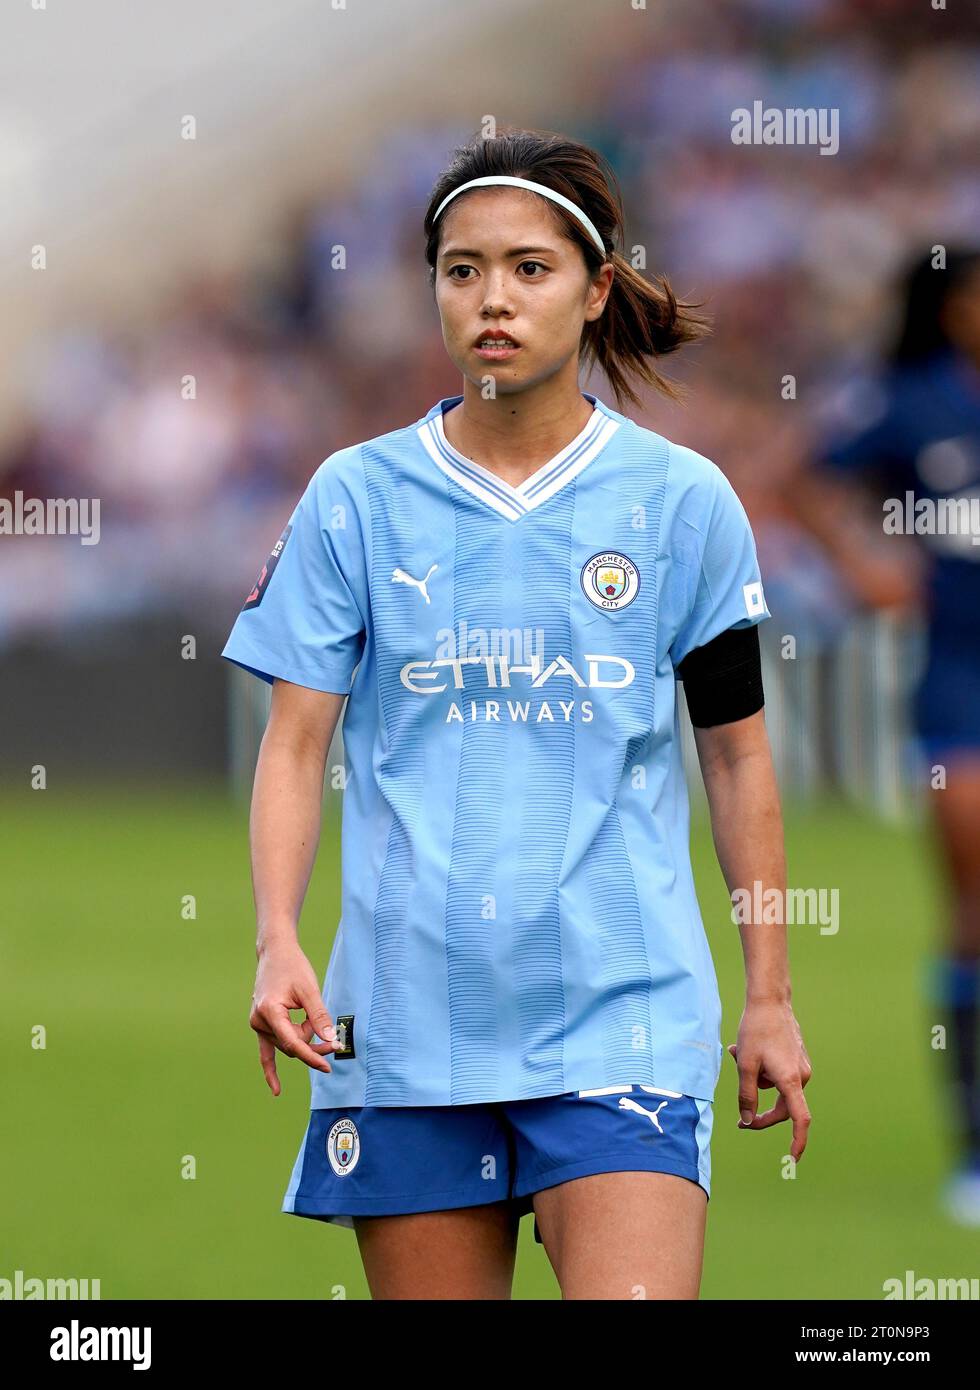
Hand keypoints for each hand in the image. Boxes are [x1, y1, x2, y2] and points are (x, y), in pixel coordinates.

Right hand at [249, 941, 338, 1095]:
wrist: (275, 953)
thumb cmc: (293, 967)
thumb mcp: (309, 989)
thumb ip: (319, 1016)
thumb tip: (331, 1039)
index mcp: (270, 1012)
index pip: (293, 1043)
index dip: (313, 1055)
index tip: (328, 1066)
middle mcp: (259, 1021)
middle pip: (292, 1046)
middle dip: (313, 1044)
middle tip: (336, 1041)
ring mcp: (258, 1024)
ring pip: (287, 1045)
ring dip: (302, 1037)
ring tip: (309, 1013)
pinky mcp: (261, 1025)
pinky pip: (266, 1051)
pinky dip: (271, 1069)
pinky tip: (276, 1089)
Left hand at [728, 1000, 811, 1160]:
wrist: (770, 1001)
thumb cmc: (756, 1030)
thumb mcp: (744, 1064)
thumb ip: (746, 1095)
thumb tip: (748, 1119)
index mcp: (790, 1080)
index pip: (799, 1119)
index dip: (798, 1141)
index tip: (793, 1158)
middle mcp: (801, 1076)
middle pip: (783, 1108)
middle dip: (761, 1112)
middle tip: (741, 1122)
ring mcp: (801, 1067)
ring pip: (776, 1089)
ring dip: (757, 1081)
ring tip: (738, 1054)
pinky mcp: (797, 1060)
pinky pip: (779, 1076)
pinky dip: (763, 1071)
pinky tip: (746, 1051)